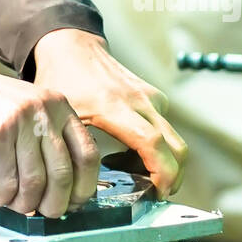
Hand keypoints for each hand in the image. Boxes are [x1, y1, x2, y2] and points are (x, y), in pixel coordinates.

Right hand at [0, 40, 100, 215]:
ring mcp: (20, 123)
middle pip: (63, 174)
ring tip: (13, 205)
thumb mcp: (26, 110)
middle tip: (42, 214)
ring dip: (25, 204)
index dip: (84, 187)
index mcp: (59, 106)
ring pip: (35, 183)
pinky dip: (2, 199)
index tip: (73, 204)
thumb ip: (47, 138)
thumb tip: (64, 189)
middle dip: (54, 205)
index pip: (89, 155)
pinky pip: (7, 183)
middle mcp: (44, 112)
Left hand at [31, 29, 187, 198]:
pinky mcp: (155, 98)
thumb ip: (76, 149)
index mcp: (115, 106)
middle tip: (148, 194)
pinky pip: (166, 131)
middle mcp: (142, 101)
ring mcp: (152, 97)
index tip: (157, 194)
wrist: (73, 47)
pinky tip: (128, 153)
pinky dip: (156, 149)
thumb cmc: (64, 81)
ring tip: (128, 171)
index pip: (153, 144)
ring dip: (161, 164)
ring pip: (174, 142)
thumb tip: (83, 187)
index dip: (162, 174)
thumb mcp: (64, 117)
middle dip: (171, 178)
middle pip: (177, 149)